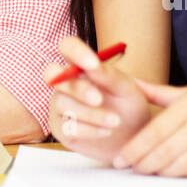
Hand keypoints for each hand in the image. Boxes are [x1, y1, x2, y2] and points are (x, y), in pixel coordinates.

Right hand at [44, 36, 151, 163]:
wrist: (133, 139)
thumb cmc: (130, 108)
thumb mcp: (128, 90)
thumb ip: (110, 76)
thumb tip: (93, 66)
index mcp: (81, 65)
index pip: (67, 47)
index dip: (75, 51)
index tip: (92, 64)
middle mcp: (66, 82)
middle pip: (53, 75)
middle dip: (76, 87)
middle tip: (98, 99)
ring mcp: (60, 105)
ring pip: (63, 104)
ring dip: (91, 114)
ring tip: (115, 122)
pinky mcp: (60, 129)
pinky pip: (67, 128)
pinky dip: (89, 130)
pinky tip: (106, 131)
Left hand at [110, 66, 186, 177]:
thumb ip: (158, 92)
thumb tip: (130, 85)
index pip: (156, 131)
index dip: (136, 148)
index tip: (120, 158)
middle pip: (168, 152)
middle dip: (145, 164)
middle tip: (131, 169)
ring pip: (185, 166)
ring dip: (164, 173)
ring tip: (149, 172)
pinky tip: (177, 176)